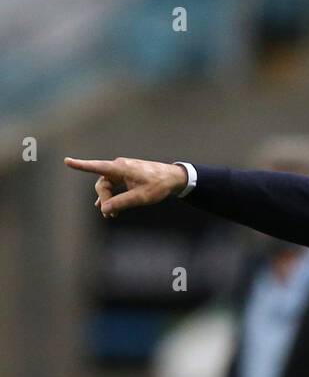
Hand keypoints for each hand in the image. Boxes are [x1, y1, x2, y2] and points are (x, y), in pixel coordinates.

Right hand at [63, 156, 187, 217]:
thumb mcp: (140, 197)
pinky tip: (108, 207)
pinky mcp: (127, 175)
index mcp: (121, 168)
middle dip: (104, 199)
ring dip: (108, 200)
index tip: (67, 161)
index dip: (81, 165)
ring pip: (108, 186)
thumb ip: (121, 203)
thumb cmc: (158, 185)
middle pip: (102, 183)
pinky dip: (112, 196)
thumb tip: (104, 210)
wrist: (173, 178)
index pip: (97, 167)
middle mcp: (119, 167)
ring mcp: (123, 170)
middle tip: (110, 215)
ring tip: (110, 215)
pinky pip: (114, 185)